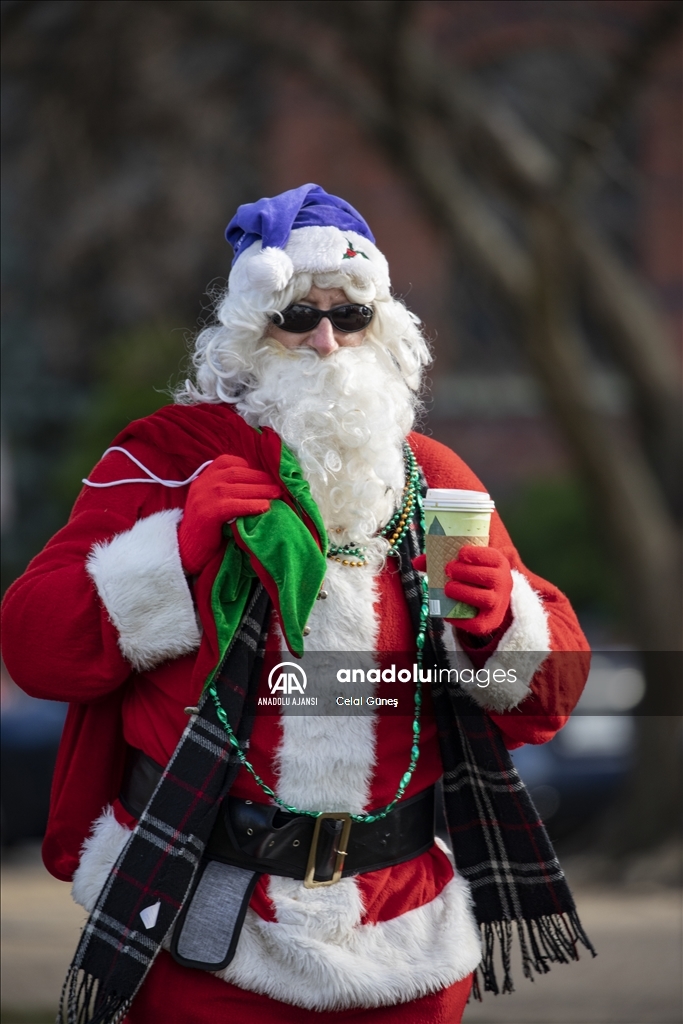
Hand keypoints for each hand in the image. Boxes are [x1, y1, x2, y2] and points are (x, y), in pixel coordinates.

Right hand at [178, 454, 281, 573]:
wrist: (187, 547)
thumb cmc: (207, 524)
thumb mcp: (213, 499)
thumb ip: (228, 487)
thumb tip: (260, 481)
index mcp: (205, 475)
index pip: (230, 462)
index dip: (251, 468)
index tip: (266, 476)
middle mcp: (204, 482)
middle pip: (237, 473)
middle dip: (261, 478)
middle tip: (278, 486)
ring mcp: (204, 496)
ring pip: (238, 487)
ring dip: (261, 490)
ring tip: (277, 495)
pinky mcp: (208, 513)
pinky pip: (234, 505)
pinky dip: (251, 504)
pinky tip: (264, 507)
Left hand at [443, 546, 511, 635]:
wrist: (489, 598)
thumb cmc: (473, 575)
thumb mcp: (464, 563)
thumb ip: (441, 559)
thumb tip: (416, 562)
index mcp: (498, 564)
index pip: (494, 558)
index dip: (478, 555)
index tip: (460, 553)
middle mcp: (504, 583)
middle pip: (490, 577)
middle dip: (467, 572)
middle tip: (448, 569)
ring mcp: (499, 603)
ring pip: (486, 599)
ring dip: (464, 592)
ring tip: (447, 588)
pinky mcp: (490, 621)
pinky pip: (478, 624)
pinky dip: (461, 620)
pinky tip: (447, 613)